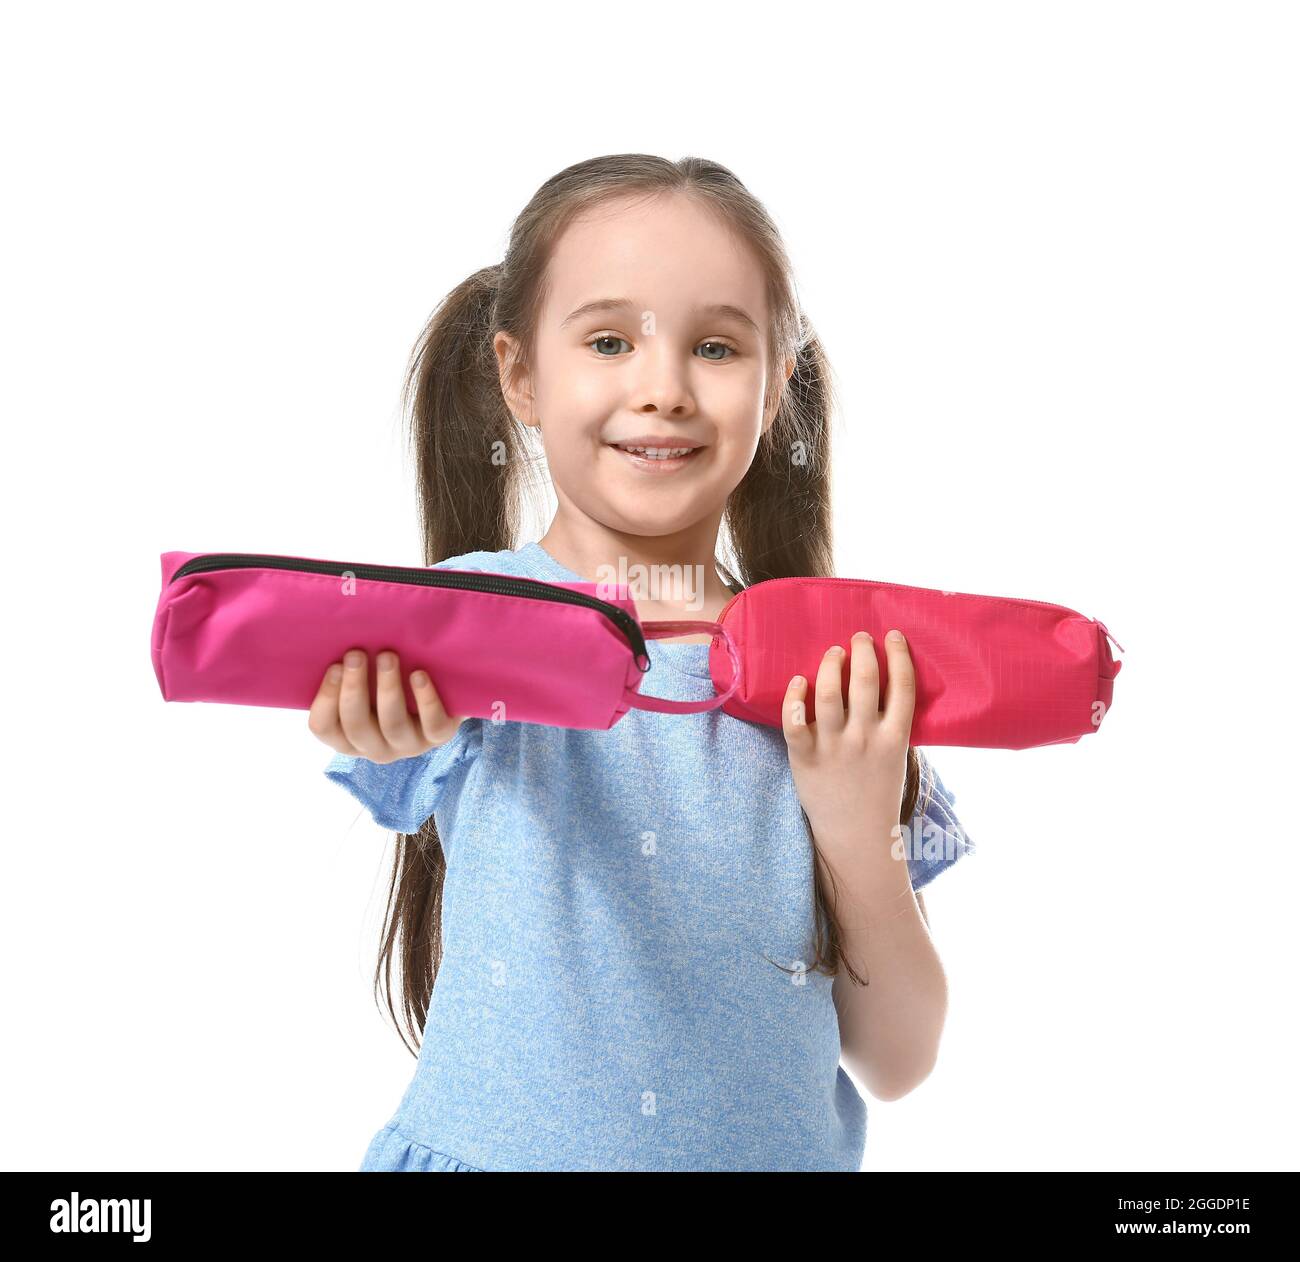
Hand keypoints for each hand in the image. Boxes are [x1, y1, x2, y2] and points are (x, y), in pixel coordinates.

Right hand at [307, 649, 463, 763]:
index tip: (334, 666)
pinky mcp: (438, 737)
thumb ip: (345, 667)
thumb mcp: (364, 678)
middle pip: (357, 726)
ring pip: (393, 725)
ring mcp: (407, 745)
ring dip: (388, 689)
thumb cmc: (388, 680)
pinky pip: (433, 725)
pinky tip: (419, 675)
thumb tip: (332, 633)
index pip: (324, 727)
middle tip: (356, 654)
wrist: (439, 694)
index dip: (326, 699)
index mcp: (348, 736)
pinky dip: (426, 700)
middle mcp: (375, 748)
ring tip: (388, 656)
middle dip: (354, 689)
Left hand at [781, 630, 915, 851]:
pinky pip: (794, 720)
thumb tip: (884, 684)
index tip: (892, 635)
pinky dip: (795, 696)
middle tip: (858, 637)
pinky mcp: (805, 757)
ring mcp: (834, 747)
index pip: (903, 685)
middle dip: (863, 650)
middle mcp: (866, 737)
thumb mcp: (897, 758)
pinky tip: (798, 681)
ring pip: (829, 692)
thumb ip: (892, 724)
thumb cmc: (876, 793)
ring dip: (831, 664)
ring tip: (833, 653)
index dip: (898, 654)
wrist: (856, 836)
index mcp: (896, 737)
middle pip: (866, 679)